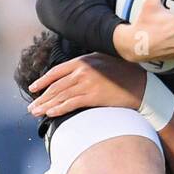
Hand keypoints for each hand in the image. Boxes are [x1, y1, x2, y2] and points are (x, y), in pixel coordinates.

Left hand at [27, 52, 146, 118]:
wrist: (141, 84)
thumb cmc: (124, 73)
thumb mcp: (103, 59)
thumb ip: (87, 63)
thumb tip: (73, 72)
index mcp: (83, 61)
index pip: (56, 72)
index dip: (43, 81)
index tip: (33, 88)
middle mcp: (82, 71)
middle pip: (56, 86)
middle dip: (42, 98)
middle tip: (32, 107)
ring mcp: (87, 84)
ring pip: (61, 96)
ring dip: (46, 105)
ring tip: (36, 112)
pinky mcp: (93, 96)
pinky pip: (71, 103)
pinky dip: (59, 109)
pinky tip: (50, 113)